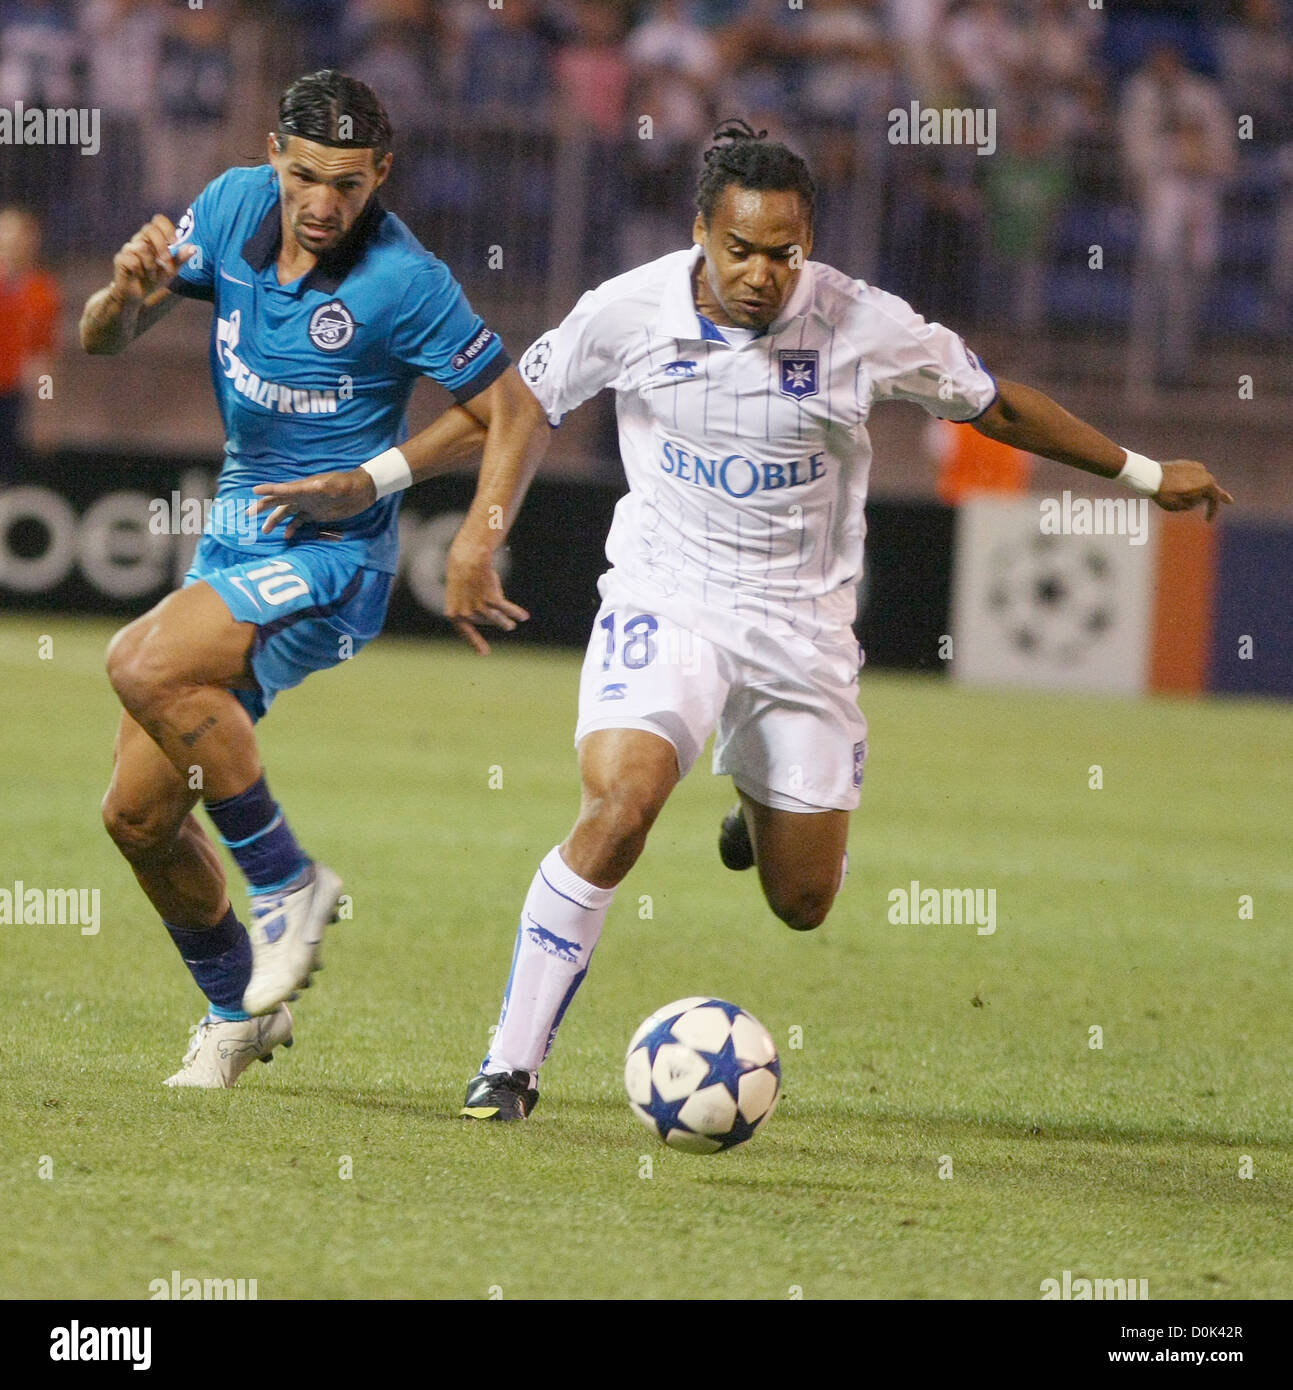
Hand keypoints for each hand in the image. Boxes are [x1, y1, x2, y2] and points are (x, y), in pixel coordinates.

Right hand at [111, 214, 194, 303]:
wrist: (137, 296)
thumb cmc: (153, 279)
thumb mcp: (171, 270)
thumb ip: (180, 258)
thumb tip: (193, 248)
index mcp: (152, 239)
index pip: (158, 220)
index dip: (167, 228)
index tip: (175, 242)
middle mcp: (139, 240)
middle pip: (149, 229)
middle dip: (161, 246)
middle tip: (166, 261)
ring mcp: (128, 248)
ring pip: (142, 247)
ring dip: (152, 265)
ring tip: (151, 275)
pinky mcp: (120, 259)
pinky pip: (133, 261)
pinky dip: (141, 272)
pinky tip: (139, 276)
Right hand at [250, 468, 377, 536]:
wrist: (362, 491)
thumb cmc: (350, 485)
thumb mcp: (338, 486)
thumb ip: (326, 487)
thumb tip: (314, 485)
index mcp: (304, 488)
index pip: (282, 489)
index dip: (268, 490)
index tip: (254, 490)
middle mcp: (303, 496)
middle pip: (278, 501)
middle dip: (263, 507)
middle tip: (248, 514)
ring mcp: (308, 505)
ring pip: (286, 512)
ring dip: (275, 520)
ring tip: (265, 531)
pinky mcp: (316, 514)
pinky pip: (300, 521)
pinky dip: (292, 527)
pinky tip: (287, 536)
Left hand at [444, 538, 529, 654]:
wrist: (468, 558)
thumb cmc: (465, 575)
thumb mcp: (464, 594)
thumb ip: (474, 609)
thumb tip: (496, 622)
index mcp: (453, 614)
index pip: (465, 632)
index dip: (475, 642)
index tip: (484, 653)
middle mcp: (465, 614)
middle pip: (484, 620)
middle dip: (495, 619)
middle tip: (509, 627)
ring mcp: (477, 608)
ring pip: (497, 619)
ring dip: (506, 623)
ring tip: (512, 625)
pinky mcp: (491, 600)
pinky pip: (507, 610)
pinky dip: (516, 613)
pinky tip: (524, 616)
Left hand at [1154, 460, 1233, 520]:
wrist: (1150, 475)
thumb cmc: (1165, 494)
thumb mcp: (1181, 506)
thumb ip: (1193, 503)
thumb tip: (1197, 497)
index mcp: (1206, 484)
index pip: (1215, 500)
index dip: (1213, 512)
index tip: (1208, 521)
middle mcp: (1204, 473)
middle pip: (1210, 489)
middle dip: (1212, 498)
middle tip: (1228, 500)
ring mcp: (1195, 466)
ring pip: (1200, 481)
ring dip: (1200, 489)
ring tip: (1189, 497)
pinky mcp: (1186, 463)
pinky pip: (1191, 475)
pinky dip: (1191, 482)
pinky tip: (1184, 487)